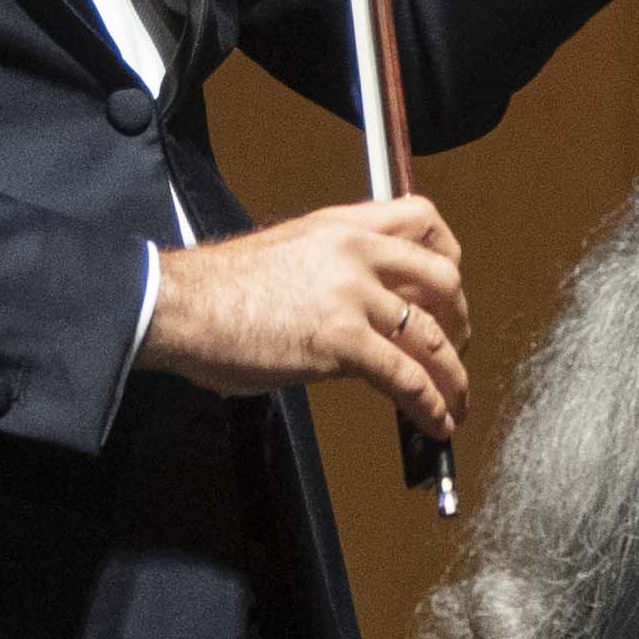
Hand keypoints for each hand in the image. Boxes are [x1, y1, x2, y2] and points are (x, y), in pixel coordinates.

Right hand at [135, 198, 466, 432]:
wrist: (180, 305)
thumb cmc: (217, 290)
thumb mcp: (289, 256)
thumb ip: (333, 273)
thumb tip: (358, 311)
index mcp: (341, 226)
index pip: (422, 217)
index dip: (449, 255)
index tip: (448, 289)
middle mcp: (357, 252)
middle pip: (444, 278)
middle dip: (459, 321)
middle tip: (454, 349)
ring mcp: (353, 295)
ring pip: (433, 337)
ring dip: (452, 376)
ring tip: (455, 402)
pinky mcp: (343, 341)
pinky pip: (406, 376)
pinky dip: (429, 403)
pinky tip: (434, 421)